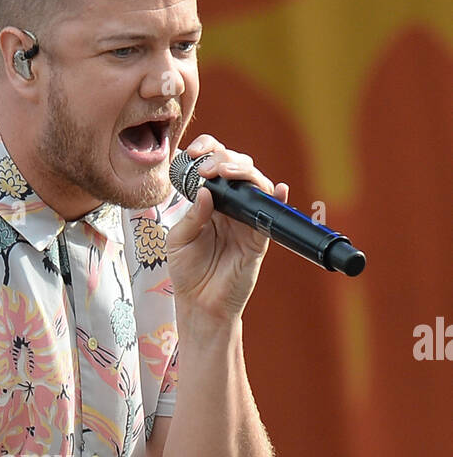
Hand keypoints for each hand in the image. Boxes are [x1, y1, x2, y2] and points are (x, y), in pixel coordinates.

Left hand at [166, 135, 289, 324]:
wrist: (201, 304)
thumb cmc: (188, 272)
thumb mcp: (179, 240)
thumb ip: (192, 215)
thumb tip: (207, 190)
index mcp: (209, 201)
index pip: (213, 165)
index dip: (207, 151)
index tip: (193, 153)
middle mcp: (230, 206)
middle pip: (236, 168)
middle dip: (223, 159)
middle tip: (206, 168)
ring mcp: (246, 220)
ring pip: (255, 184)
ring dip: (242, 172)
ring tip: (225, 173)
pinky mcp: (259, 237)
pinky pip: (271, 214)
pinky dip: (276, 198)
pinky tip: (277, 189)